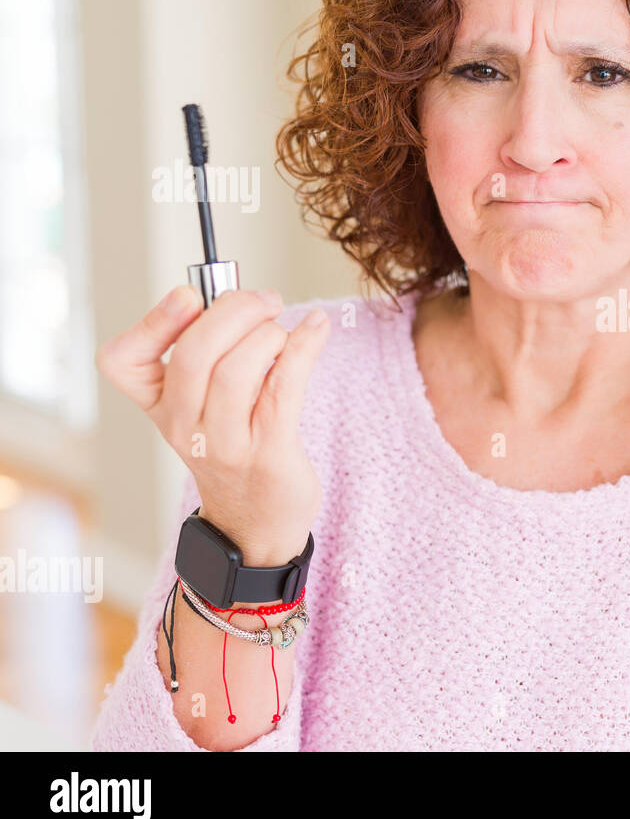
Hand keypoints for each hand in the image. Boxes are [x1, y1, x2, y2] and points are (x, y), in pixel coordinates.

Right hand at [95, 285, 330, 565]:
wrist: (255, 524)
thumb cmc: (235, 447)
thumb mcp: (204, 405)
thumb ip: (213, 353)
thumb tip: (240, 296)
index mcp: (159, 406)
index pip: (123, 361)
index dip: (152, 321)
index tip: (189, 295)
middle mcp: (183, 426)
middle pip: (193, 355)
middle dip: (233, 311)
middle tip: (265, 299)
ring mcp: (224, 443)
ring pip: (236, 372)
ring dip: (269, 335)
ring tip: (285, 329)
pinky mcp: (269, 452)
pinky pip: (284, 390)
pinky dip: (304, 349)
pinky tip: (318, 329)